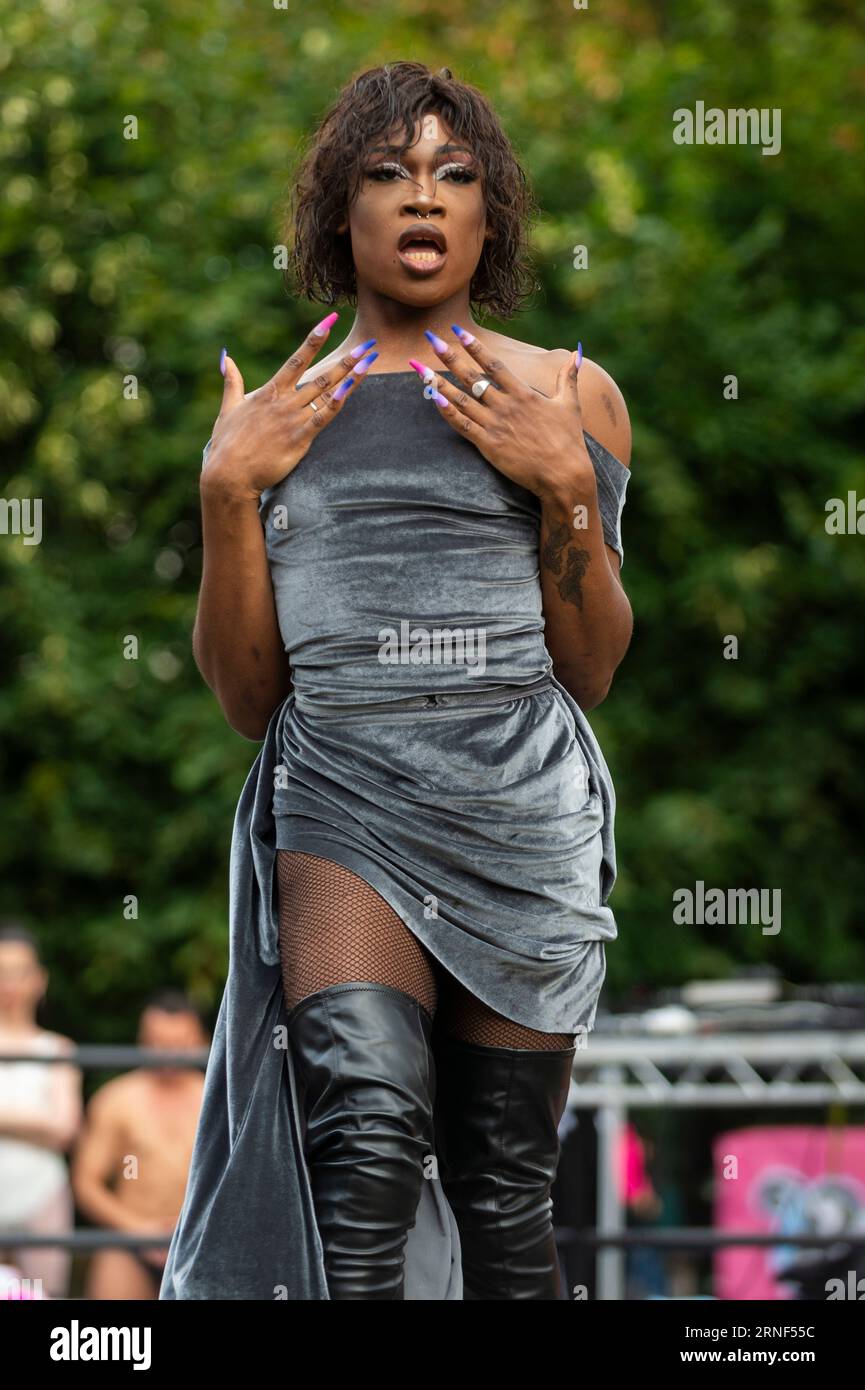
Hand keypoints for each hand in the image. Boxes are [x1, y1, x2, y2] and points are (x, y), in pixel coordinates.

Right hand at [202, 315, 377, 499]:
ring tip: (368, 362)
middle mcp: (283, 401)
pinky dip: (336, 403)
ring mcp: (292, 419)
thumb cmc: (227, 444)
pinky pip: (322, 417)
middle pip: (320, 374)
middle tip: (366, 345)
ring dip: (349, 376)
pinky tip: (350, 389)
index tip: (329, 321)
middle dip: (345, 359)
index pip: (296, 359)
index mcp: (269, 392)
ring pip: (325, 392)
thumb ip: (231, 381)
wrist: (229, 474)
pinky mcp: (298, 439)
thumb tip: (226, 357)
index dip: (314, 339)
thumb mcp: (228, 408)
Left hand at [412, 328, 594, 501]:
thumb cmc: (569, 441)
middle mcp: (506, 406)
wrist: (563, 475)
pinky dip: (447, 412)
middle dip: (450, 358)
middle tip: (432, 341)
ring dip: (440, 383)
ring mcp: (495, 426)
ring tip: (421, 370)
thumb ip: (568, 378)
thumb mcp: (570, 405)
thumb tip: (575, 354)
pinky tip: (433, 399)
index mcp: (523, 393)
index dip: (475, 346)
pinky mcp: (489, 446)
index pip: (494, 364)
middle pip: (472, 377)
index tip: (459, 331)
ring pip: (462, 400)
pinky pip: (463, 426)